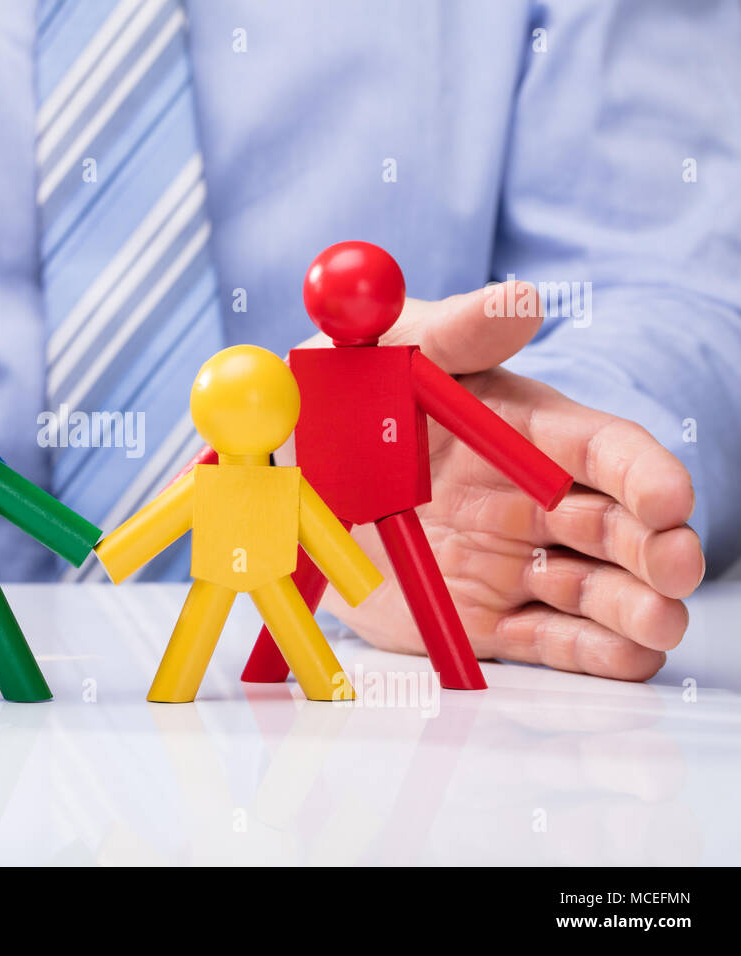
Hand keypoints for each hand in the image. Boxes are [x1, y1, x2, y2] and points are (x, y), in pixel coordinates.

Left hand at [286, 283, 703, 680]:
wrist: (287, 478)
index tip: (667, 498)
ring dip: (639, 610)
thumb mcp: (387, 352)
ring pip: (600, 592)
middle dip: (660, 549)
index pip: (604, 451)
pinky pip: (549, 643)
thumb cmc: (343, 398)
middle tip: (674, 570)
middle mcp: (533, 502)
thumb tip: (521, 300)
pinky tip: (627, 659)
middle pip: (620, 528)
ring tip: (659, 626)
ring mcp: (513, 563)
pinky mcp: (481, 619)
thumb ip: (450, 330)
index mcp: (527, 432)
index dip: (643, 472)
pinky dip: (592, 655)